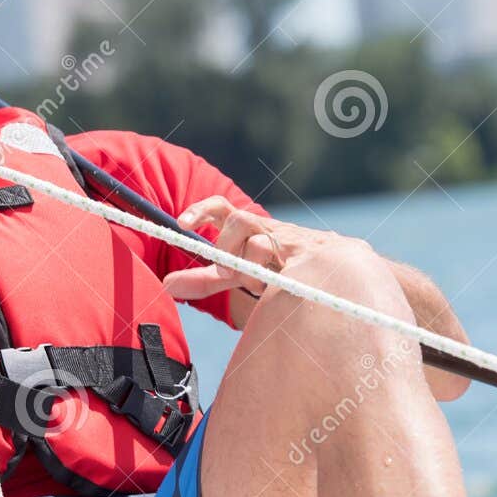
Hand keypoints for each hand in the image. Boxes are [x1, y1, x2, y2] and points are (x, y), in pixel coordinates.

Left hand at [163, 197, 341, 301]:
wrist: (330, 273)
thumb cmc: (274, 272)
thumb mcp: (234, 274)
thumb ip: (203, 280)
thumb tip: (165, 285)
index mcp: (246, 226)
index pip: (220, 208)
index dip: (200, 211)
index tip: (181, 224)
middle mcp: (266, 226)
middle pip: (240, 221)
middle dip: (229, 247)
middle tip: (228, 271)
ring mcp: (289, 238)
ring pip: (260, 242)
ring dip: (253, 267)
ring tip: (261, 286)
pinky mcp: (309, 252)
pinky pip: (284, 262)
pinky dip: (273, 279)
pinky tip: (275, 288)